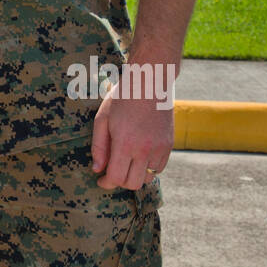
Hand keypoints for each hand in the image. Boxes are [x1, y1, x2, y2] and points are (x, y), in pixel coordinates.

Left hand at [91, 65, 174, 190]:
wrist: (150, 83)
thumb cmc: (122, 98)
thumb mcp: (103, 119)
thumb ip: (99, 147)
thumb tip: (97, 169)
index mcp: (125, 143)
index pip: (116, 178)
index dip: (106, 183)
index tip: (101, 180)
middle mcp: (144, 149)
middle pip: (132, 183)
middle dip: (119, 182)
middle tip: (112, 172)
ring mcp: (159, 149)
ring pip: (147, 178)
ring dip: (134, 176)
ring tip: (126, 164)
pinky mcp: (168, 146)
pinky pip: (158, 169)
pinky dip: (148, 169)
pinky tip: (139, 157)